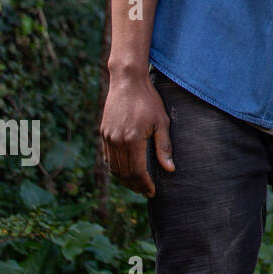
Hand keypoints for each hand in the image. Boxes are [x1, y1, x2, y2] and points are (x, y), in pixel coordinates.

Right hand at [100, 67, 173, 197]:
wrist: (127, 81)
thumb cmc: (148, 100)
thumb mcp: (162, 122)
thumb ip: (164, 147)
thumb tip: (170, 169)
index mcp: (131, 140)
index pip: (136, 172)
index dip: (144, 184)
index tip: (152, 192)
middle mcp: (116, 141)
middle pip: (123, 173)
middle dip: (135, 185)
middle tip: (146, 192)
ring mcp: (107, 137)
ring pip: (113, 168)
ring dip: (125, 179)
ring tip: (137, 185)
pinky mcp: (103, 133)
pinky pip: (108, 158)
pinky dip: (116, 168)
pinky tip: (126, 170)